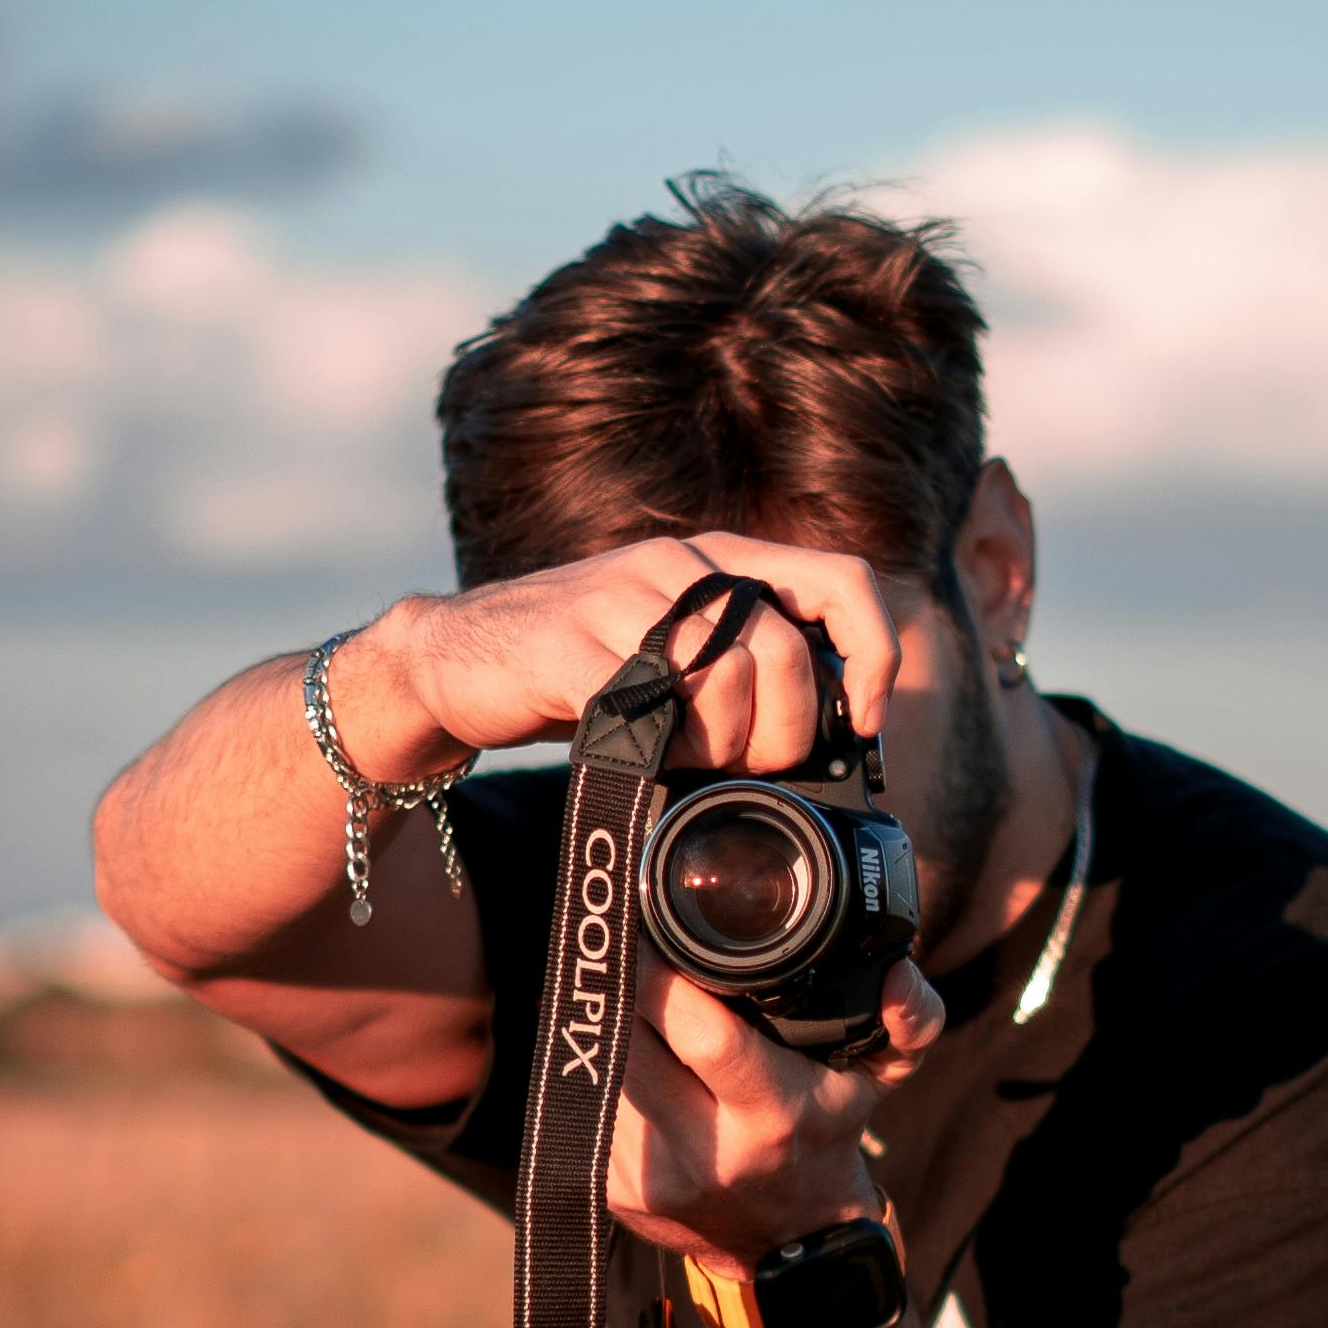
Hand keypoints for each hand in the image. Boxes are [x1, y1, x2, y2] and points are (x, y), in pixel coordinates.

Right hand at [330, 534, 903, 785]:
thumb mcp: (677, 651)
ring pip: (724, 684)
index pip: (842, 580)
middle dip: (783, 736)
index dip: (873, 653)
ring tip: (683, 757)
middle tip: (748, 767)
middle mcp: (679, 567)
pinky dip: (661, 751)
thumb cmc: (581, 670)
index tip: (866, 720)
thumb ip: (746, 668)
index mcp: (720, 561)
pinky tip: (640, 754)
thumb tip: (835, 734)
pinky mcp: (568, 648)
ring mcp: (620, 601)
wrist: (453, 661)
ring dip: (718, 749)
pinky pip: (652, 710)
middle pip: (785, 654)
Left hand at [608, 956, 943, 1270]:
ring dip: (615, 1029)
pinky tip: (641, 1066)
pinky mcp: (612, 1188)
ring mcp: (650, 1176)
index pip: (702, 1034)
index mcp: (771, 1119)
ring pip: (604, 1069)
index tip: (651, 931)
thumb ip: (911, 1021)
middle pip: (632, 1043)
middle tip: (632, 950)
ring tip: (642, 1008)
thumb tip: (899, 972)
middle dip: (625, 990)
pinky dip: (609, 1073)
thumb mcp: (882, 1078)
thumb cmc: (829, 1135)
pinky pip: (591, 1103)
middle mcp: (705, 1154)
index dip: (665, 976)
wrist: (788, 1240)